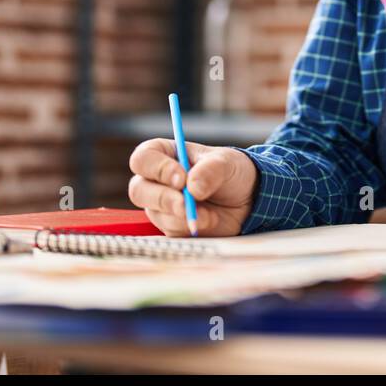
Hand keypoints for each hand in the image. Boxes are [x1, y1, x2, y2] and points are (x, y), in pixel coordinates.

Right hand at [128, 139, 256, 236]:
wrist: (246, 199)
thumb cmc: (231, 172)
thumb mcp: (227, 163)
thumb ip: (210, 170)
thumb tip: (192, 187)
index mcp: (164, 155)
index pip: (143, 159)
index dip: (157, 169)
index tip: (181, 178)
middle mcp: (156, 180)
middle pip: (138, 190)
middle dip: (163, 198)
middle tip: (186, 204)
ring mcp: (161, 205)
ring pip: (156, 214)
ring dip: (183, 216)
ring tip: (210, 214)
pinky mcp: (172, 226)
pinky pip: (171, 231)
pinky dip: (190, 227)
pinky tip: (210, 220)